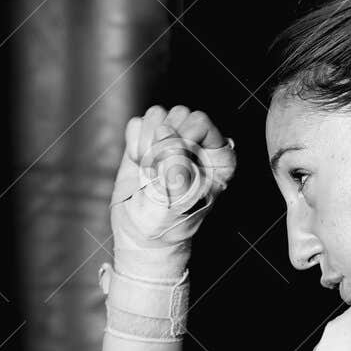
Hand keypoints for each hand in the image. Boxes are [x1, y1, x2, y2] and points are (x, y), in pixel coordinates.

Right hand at [111, 104, 235, 275]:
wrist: (139, 236)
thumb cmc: (166, 226)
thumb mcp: (176, 202)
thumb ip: (176, 167)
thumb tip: (165, 132)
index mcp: (217, 160)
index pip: (203, 124)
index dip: (184, 136)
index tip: (173, 160)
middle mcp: (197, 146)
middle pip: (181, 114)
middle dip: (164, 141)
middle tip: (158, 169)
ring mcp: (171, 142)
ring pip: (158, 114)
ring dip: (148, 142)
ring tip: (148, 169)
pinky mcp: (147, 142)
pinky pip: (138, 123)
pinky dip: (134, 142)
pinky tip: (138, 164)